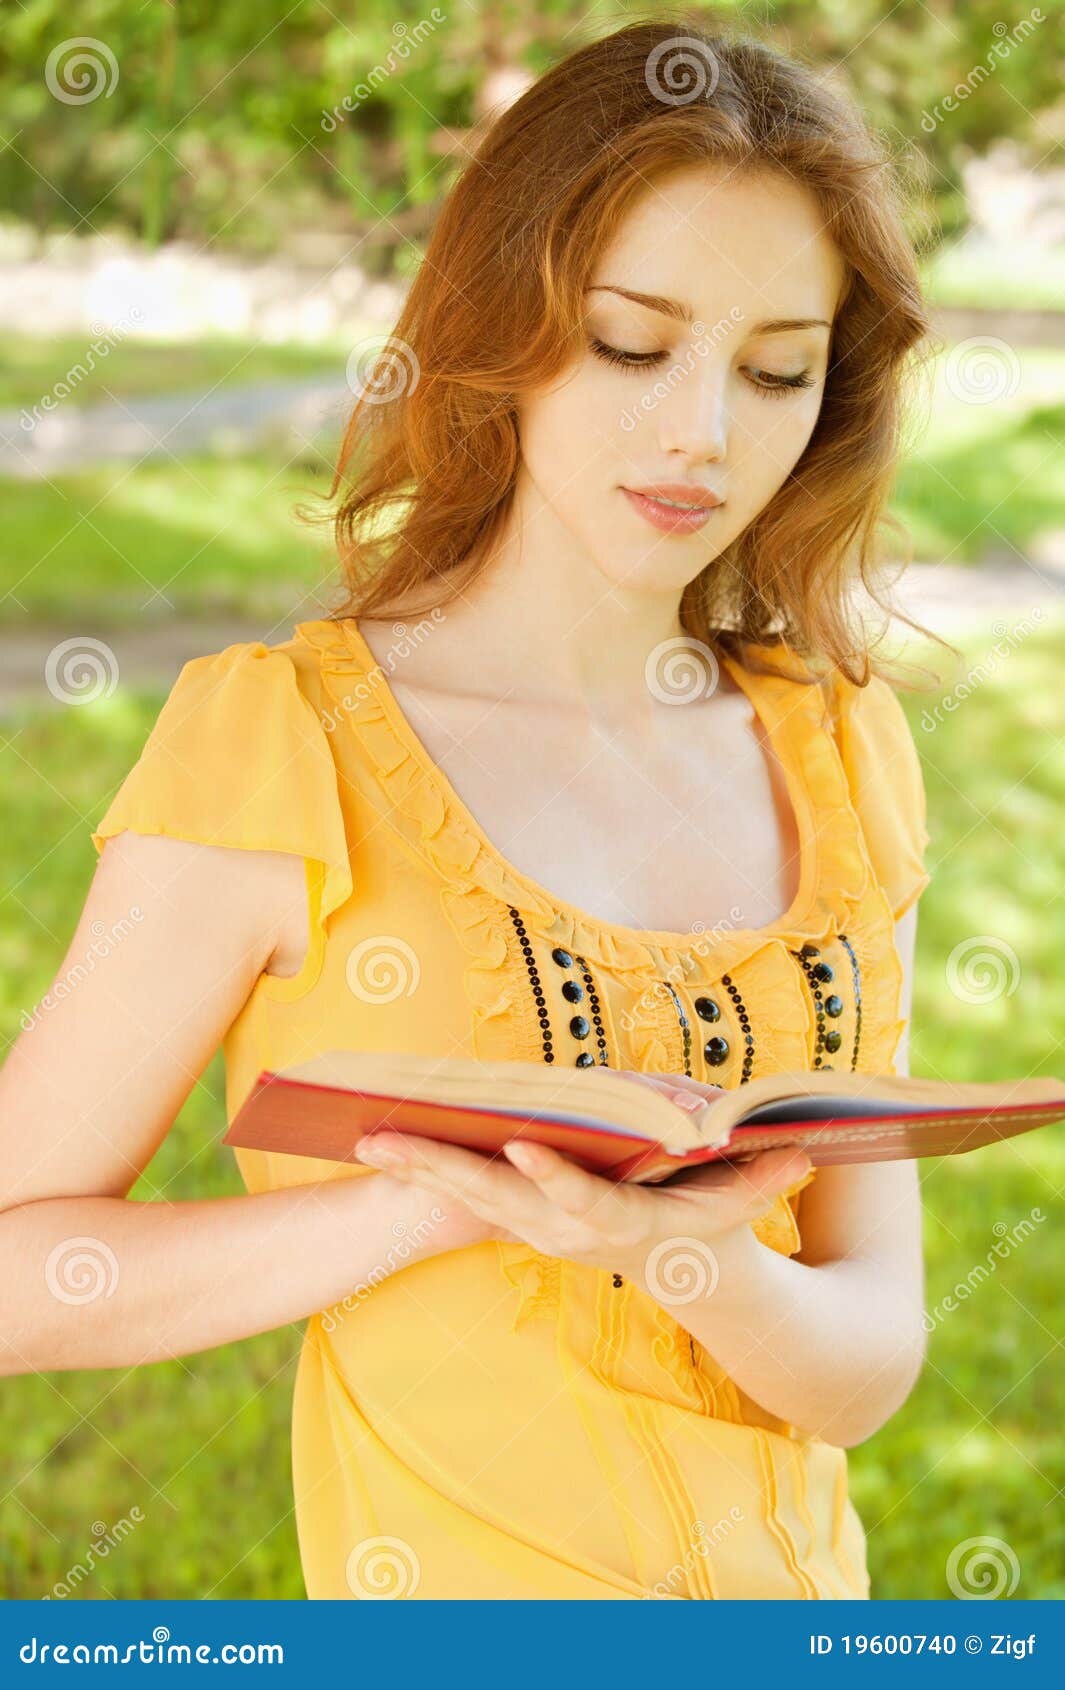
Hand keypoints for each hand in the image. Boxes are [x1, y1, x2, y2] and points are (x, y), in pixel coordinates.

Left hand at [352, 1069, 810, 1286]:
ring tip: (364, 1137)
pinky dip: (428, 1173)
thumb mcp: (740, 1204)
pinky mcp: (527, 1222)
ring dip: (419, 1170)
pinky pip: (469, 1197)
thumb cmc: (714, 1229)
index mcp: (623, 1225)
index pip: (582, 1202)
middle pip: (499, 1201)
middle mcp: (571, 1234)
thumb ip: (759, 1179)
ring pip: (472, 1199)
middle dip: (440, 1171)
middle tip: (382, 1142)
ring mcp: (542, 1232)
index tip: (518, 1145)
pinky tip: (385, 1145)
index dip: (551, 1176)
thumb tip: (797, 1150)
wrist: (693, 1282)